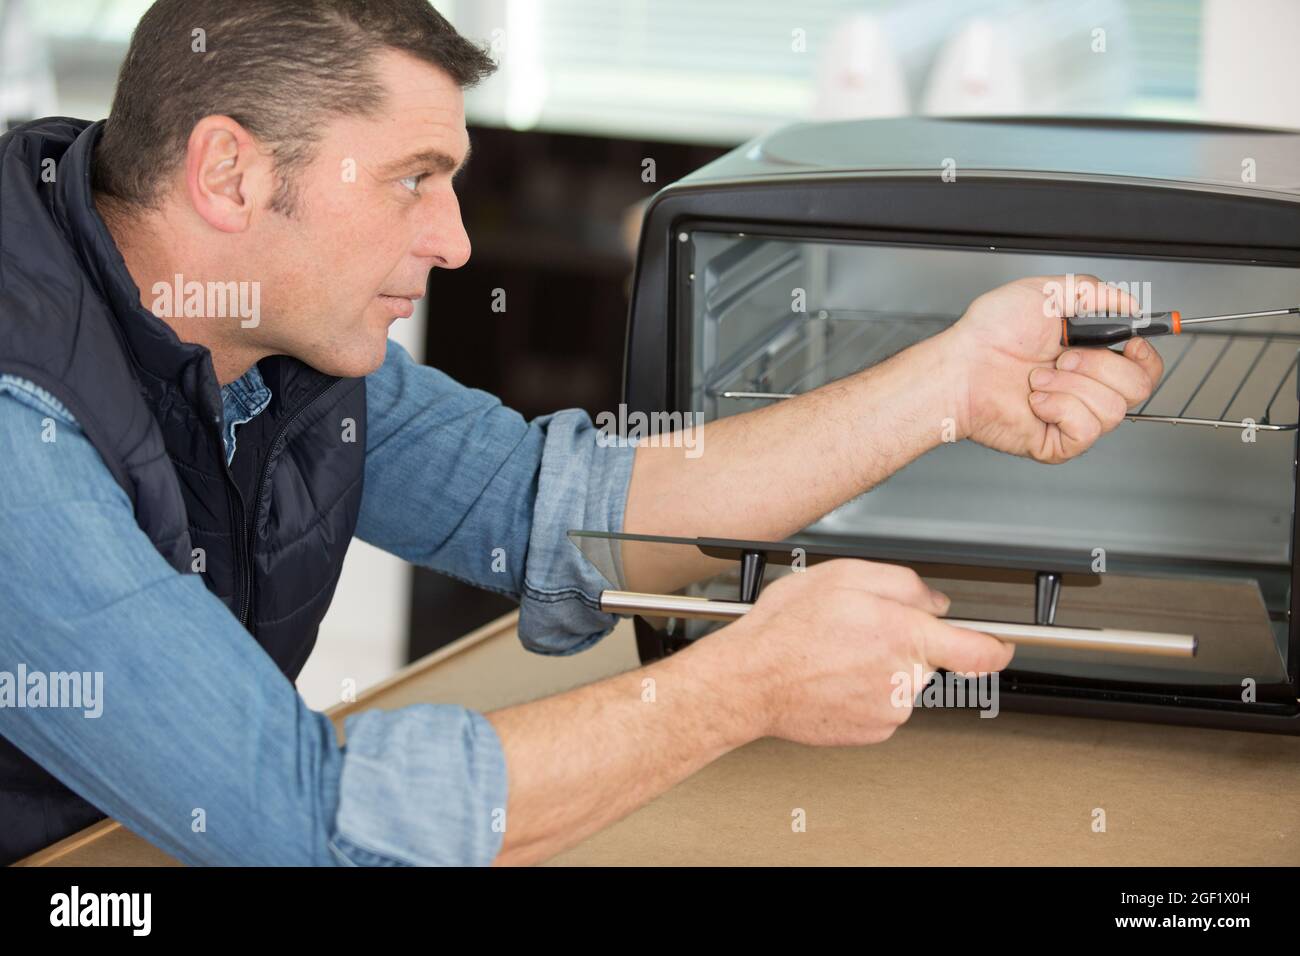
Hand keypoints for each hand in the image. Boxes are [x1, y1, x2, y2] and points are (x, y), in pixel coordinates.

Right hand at [708, 559, 1013, 746]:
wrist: (749, 682)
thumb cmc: (785, 631)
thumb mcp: (841, 576)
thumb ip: (902, 583)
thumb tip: (934, 601)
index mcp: (903, 636)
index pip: (979, 651)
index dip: (999, 646)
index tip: (1003, 644)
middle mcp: (903, 677)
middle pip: (929, 658)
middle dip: (905, 643)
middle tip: (860, 632)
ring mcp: (889, 710)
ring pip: (904, 682)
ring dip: (881, 668)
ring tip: (835, 655)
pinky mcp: (871, 732)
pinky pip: (883, 706)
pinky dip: (865, 693)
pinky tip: (833, 678)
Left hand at [939, 274, 1164, 463]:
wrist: (961, 366)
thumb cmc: (988, 333)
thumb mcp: (1044, 291)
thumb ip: (1093, 290)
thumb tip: (1130, 302)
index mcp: (1089, 353)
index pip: (1144, 366)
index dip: (1145, 356)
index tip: (1129, 344)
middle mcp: (1084, 386)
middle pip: (1138, 388)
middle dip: (1099, 367)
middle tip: (1061, 357)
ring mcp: (1072, 416)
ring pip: (1113, 410)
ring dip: (1071, 386)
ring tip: (1038, 378)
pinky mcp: (1058, 442)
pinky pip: (1087, 430)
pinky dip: (1060, 408)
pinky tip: (1036, 401)